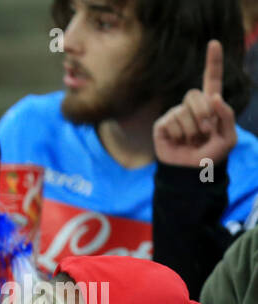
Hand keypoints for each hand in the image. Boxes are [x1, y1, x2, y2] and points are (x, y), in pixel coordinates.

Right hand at [153, 39, 236, 168]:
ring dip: (192, 129)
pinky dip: (179, 134)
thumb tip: (213, 96)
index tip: (214, 43)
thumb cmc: (211, 155)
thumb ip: (227, 116)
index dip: (213, 62)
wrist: (191, 173)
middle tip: (205, 132)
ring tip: (192, 141)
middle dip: (203, 114)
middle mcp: (191, 107)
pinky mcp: (162, 125)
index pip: (211, 80)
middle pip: (195, 94)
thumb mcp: (228, 137)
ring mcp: (175, 114)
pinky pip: (172, 121)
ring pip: (184, 110)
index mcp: (210, 106)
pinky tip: (179, 142)